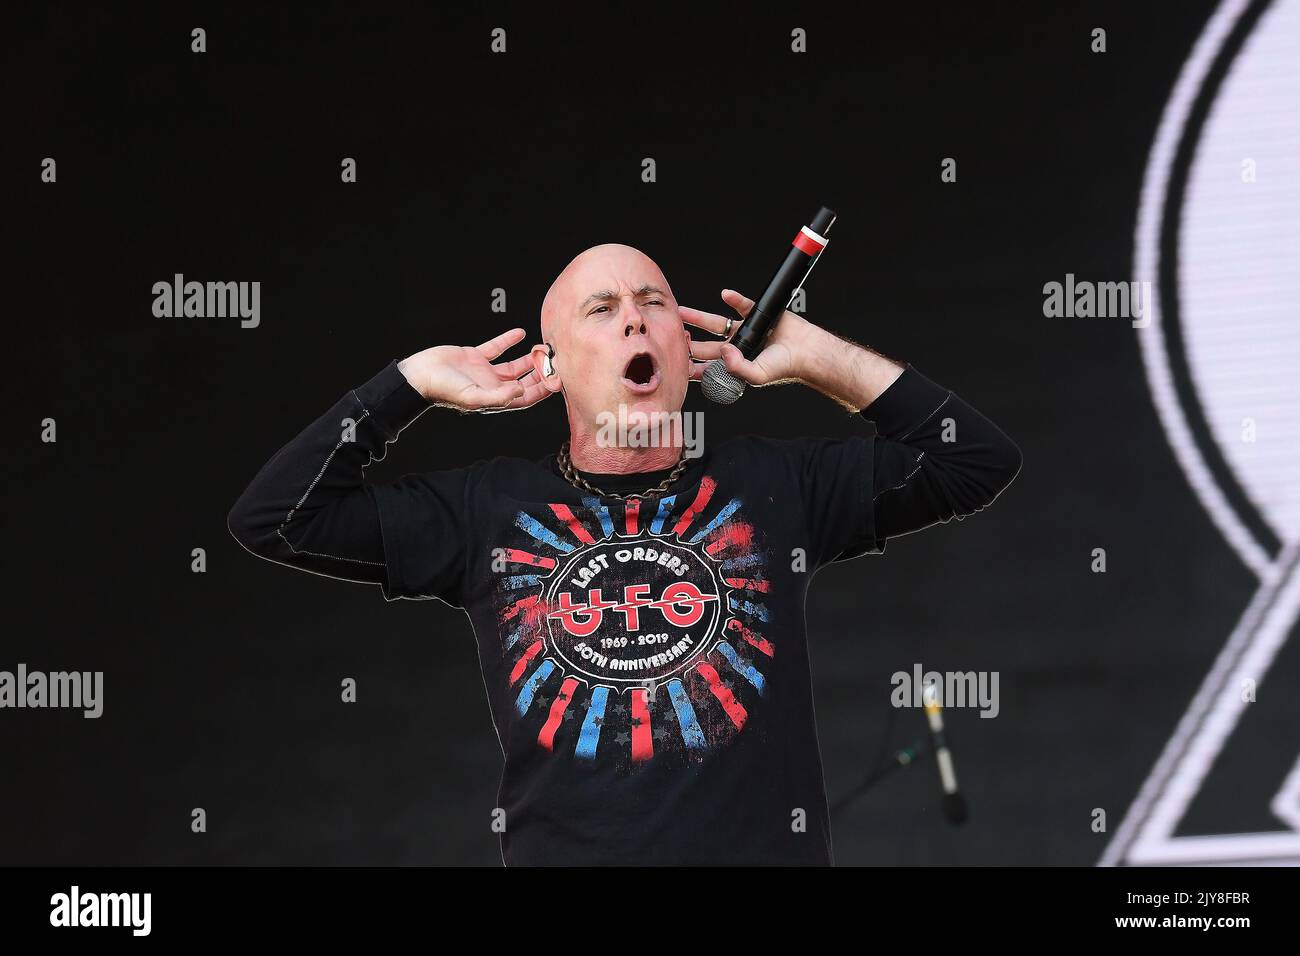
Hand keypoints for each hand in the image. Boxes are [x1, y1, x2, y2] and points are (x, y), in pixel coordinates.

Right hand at [398, 328, 552, 411]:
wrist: (418, 375)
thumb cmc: (442, 390)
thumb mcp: (472, 397)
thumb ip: (498, 396)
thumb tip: (521, 389)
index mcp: (494, 398)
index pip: (526, 397)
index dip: (543, 390)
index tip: (559, 379)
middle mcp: (492, 386)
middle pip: (523, 381)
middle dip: (540, 373)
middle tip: (556, 362)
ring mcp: (484, 372)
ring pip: (513, 366)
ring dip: (527, 358)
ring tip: (542, 349)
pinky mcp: (474, 357)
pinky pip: (496, 348)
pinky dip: (507, 340)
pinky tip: (520, 333)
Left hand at [678, 289, 822, 386]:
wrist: (806, 350)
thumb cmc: (784, 366)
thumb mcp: (757, 375)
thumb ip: (737, 368)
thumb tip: (722, 351)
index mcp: (735, 364)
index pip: (708, 366)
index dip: (692, 365)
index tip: (676, 362)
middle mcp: (736, 347)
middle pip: (706, 344)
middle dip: (688, 342)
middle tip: (671, 335)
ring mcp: (744, 331)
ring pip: (716, 323)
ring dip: (698, 317)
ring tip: (681, 311)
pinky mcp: (755, 315)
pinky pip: (741, 304)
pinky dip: (733, 298)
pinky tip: (726, 295)